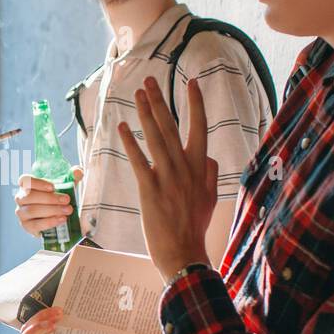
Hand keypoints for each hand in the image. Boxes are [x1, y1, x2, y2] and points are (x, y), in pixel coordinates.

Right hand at [13, 165, 81, 236]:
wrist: (55, 218)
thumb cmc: (57, 199)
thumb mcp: (65, 186)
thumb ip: (72, 177)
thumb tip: (77, 172)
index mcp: (27, 185)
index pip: (26, 180)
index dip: (37, 183)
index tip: (53, 187)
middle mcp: (21, 198)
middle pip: (29, 196)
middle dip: (50, 198)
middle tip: (66, 200)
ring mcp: (22, 213)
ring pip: (32, 210)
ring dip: (51, 210)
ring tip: (67, 210)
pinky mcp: (27, 226)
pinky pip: (35, 224)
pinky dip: (49, 222)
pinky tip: (61, 219)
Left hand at [117, 76, 215, 280]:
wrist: (184, 253)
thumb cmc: (194, 227)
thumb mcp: (209, 197)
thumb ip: (209, 173)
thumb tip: (207, 155)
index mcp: (201, 167)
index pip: (200, 128)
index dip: (196, 104)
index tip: (192, 82)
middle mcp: (185, 168)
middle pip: (172, 126)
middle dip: (160, 101)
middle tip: (149, 81)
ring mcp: (168, 177)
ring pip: (156, 138)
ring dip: (145, 113)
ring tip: (137, 94)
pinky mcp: (150, 190)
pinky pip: (139, 160)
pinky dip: (131, 142)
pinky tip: (123, 127)